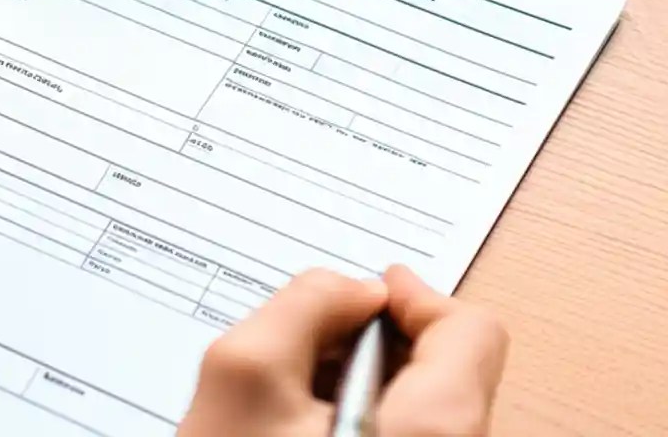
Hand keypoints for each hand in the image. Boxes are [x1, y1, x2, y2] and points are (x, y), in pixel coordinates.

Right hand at [178, 265, 508, 436]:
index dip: (413, 297)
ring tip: (290, 414)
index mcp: (434, 430)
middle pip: (444, 372)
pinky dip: (355, 430)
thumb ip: (303, 305)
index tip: (370, 293)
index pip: (470, 330)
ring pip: (417, 415)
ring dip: (358, 393)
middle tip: (306, 358)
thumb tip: (351, 291)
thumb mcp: (243, 375)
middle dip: (372, 349)